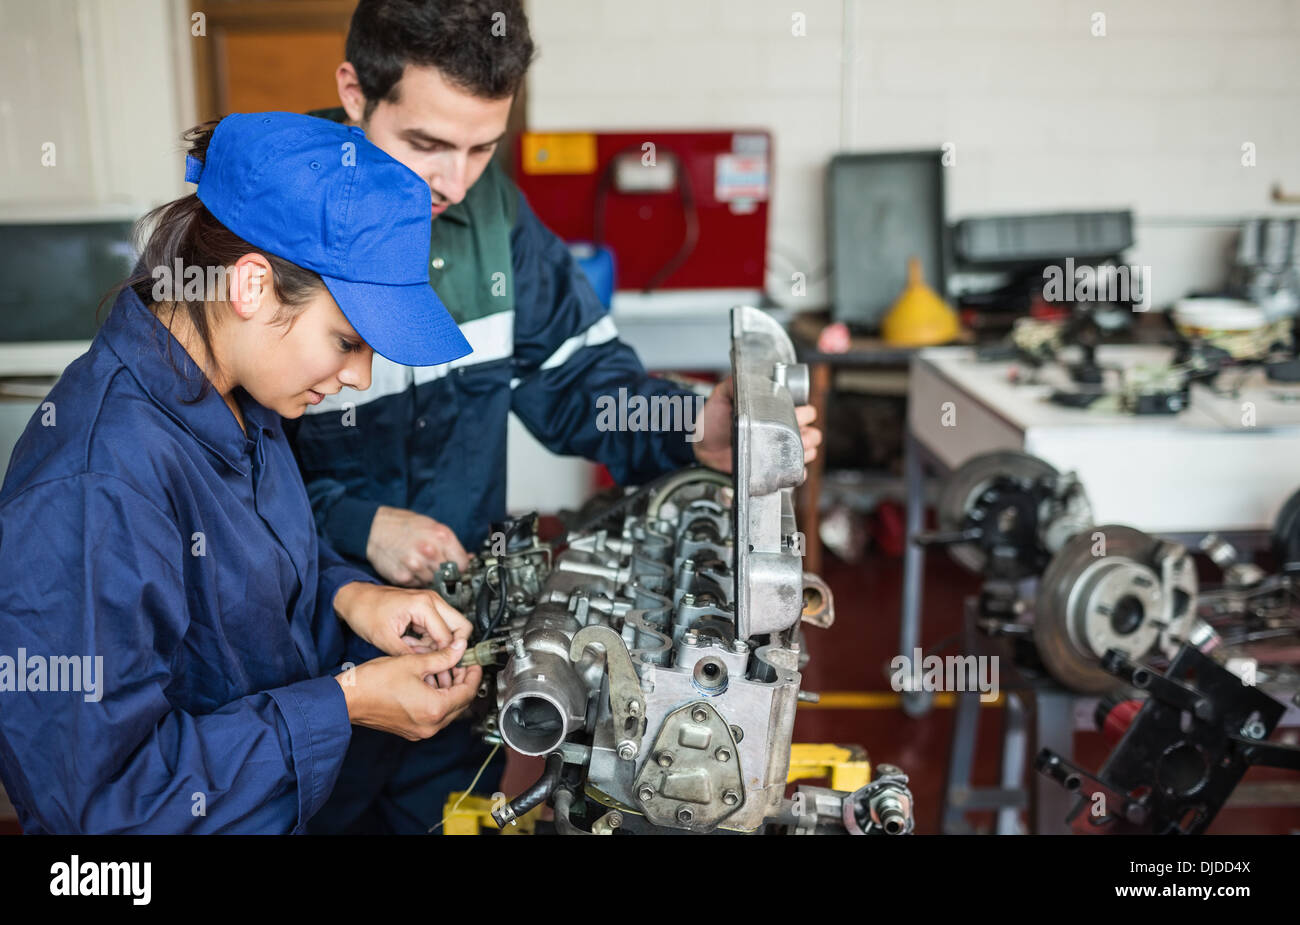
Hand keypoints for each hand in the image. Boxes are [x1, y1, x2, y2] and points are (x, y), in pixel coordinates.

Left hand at [334, 582, 472, 676]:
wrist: (355, 599)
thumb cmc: (365, 612)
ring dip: (441, 645)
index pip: (449, 636)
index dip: (445, 656)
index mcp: (424, 605)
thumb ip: (411, 654)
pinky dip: (433, 640)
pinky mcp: (426, 608)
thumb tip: (429, 667)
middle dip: (453, 648)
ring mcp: (431, 602)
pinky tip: (416, 648)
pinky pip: (440, 627)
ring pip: (453, 628)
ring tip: (421, 655)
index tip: (440, 670)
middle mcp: (432, 600)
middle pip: (462, 627)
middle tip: (440, 663)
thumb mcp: (385, 640)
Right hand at [335, 645, 482, 740]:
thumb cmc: (373, 683)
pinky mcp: (411, 730)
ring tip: (441, 670)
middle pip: (460, 703)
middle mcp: (430, 725)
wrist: (347, 699)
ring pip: (447, 710)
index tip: (473, 662)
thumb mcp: (413, 662)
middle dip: (462, 681)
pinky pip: (433, 715)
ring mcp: (420, 730)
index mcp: (434, 709)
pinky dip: (436, 699)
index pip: (467, 692)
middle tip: (459, 663)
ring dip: (449, 690)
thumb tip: (459, 649)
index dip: (474, 674)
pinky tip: (428, 682)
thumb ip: (442, 657)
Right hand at [366, 506, 468, 585]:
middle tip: (431, 563)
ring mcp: (416, 565)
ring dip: (427, 576)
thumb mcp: (431, 526)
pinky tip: (408, 567)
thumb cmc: (403, 525)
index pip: (462, 564)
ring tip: (417, 562)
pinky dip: (414, 579)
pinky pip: (416, 585)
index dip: (458, 566)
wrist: (374, 528)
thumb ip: (449, 544)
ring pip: (432, 582)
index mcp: (442, 536)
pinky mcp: (403, 577)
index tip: (454, 567)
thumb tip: (467, 558)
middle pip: (448, 575)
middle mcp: (430, 551)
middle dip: (442, 571)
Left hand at [691, 376, 822, 472]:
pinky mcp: (774, 469)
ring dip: (805, 449)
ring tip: (790, 447)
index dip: (804, 411)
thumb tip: (744, 373)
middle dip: (806, 430)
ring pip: (808, 449)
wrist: (702, 449)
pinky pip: (796, 472)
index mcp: (775, 412)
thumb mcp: (721, 398)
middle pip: (812, 431)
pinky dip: (798, 471)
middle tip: (791, 429)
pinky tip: (786, 466)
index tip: (795, 411)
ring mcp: (779, 451)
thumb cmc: (712, 423)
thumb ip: (732, 384)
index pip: (805, 409)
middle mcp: (781, 431)